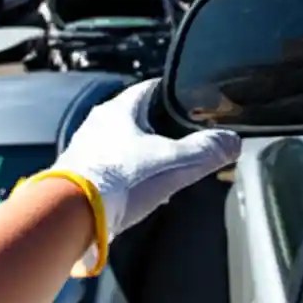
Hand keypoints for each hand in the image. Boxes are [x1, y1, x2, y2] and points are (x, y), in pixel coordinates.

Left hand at [51, 80, 240, 240]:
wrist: (70, 214)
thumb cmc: (119, 180)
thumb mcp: (173, 163)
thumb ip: (205, 151)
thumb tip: (233, 142)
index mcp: (119, 109)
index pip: (150, 88)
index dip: (172, 93)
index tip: (189, 101)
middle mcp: (98, 123)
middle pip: (136, 117)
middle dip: (159, 128)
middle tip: (182, 141)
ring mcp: (85, 148)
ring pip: (122, 143)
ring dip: (141, 153)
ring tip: (163, 169)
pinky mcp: (79, 174)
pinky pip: (109, 167)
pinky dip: (126, 174)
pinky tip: (138, 191)